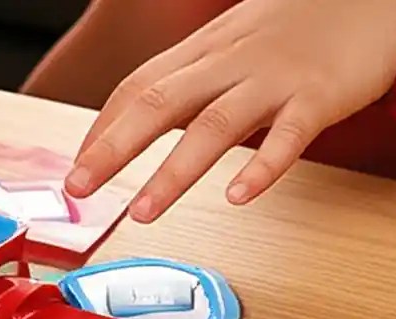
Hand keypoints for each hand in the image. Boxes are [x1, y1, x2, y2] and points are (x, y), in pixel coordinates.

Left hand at [63, 0, 395, 221]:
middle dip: (113, 147)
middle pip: (160, 103)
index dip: (101, 128)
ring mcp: (274, 79)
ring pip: (215, 125)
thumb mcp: (227, 49)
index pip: (137, 87)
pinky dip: (263, 167)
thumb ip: (184, 86)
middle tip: (78, 187)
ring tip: (142, 212)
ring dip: (174, 172)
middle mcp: (229, 63)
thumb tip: (129, 131)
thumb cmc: (292, 31)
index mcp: (201, 53)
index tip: (75, 169)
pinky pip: (289, 134)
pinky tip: (237, 196)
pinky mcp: (320, 96)